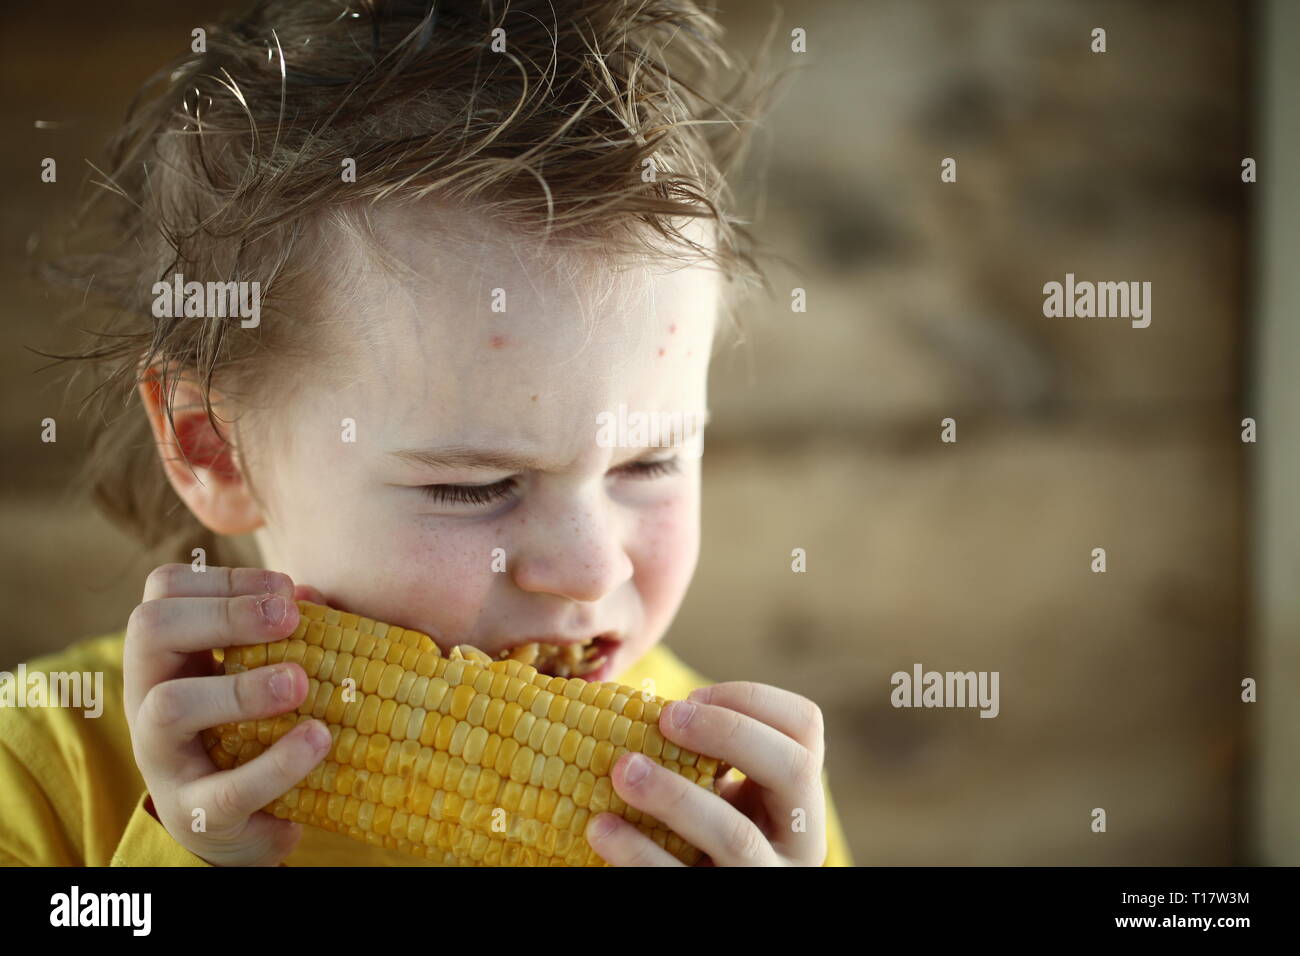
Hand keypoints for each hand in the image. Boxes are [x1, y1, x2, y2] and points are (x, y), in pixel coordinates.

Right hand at [123, 563, 333, 865]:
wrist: (240, 826)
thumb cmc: (256, 730)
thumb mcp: (262, 675)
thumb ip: (285, 634)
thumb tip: (314, 597)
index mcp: (168, 656)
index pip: (166, 590)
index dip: (226, 579)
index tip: (285, 589)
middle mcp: (149, 697)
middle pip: (151, 629)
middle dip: (225, 615)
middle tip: (289, 618)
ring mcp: (163, 758)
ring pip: (169, 707)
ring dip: (240, 689)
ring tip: (299, 683)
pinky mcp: (194, 814)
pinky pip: (225, 789)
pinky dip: (277, 763)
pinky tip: (318, 739)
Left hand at [585, 682, 826, 865]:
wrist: (686, 887)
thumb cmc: (693, 837)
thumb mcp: (717, 798)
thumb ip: (702, 759)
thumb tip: (644, 711)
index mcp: (798, 796)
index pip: (804, 726)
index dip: (752, 699)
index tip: (691, 697)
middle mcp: (799, 841)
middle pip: (793, 769)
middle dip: (730, 731)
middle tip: (666, 717)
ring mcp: (762, 879)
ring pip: (736, 836)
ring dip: (676, 796)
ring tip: (623, 771)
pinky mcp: (716, 909)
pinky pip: (679, 881)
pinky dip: (638, 853)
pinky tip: (601, 828)